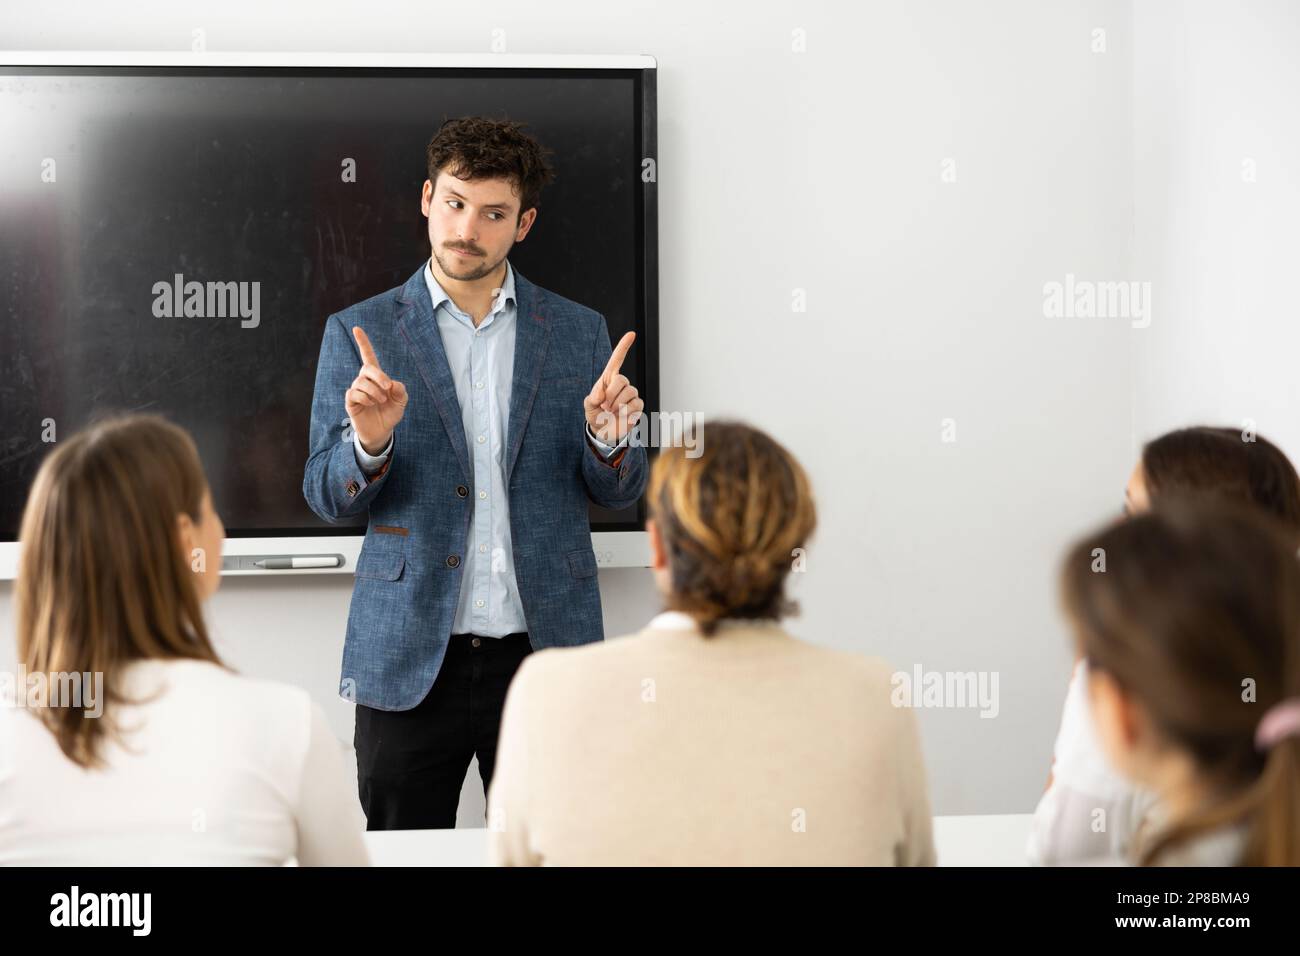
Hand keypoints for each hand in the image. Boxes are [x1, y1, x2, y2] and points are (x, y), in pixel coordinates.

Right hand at [346, 326, 407, 454]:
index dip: (363, 342)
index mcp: (376, 377)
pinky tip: (371, 404)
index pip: (368, 356)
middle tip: (388, 388)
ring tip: (380, 401)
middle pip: (367, 367)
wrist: (382, 431)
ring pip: (361, 381)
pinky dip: (365, 398)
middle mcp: (364, 381)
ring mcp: (356, 391)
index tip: (356, 328)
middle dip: (379, 375)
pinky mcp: (351, 402)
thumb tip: (392, 383)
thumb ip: (401, 390)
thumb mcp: (401, 401)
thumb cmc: (391, 413)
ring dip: (374, 391)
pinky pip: (354, 393)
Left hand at [584, 331, 643, 444]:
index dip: (624, 346)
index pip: (617, 359)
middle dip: (611, 395)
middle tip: (604, 406)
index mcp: (609, 379)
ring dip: (617, 405)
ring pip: (629, 392)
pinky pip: (636, 404)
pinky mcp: (638, 406)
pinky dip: (626, 412)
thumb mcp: (588, 405)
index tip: (632, 334)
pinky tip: (621, 416)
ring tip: (611, 412)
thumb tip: (602, 394)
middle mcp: (622, 384)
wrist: (603, 431)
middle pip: (621, 380)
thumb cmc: (595, 414)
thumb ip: (593, 397)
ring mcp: (631, 394)